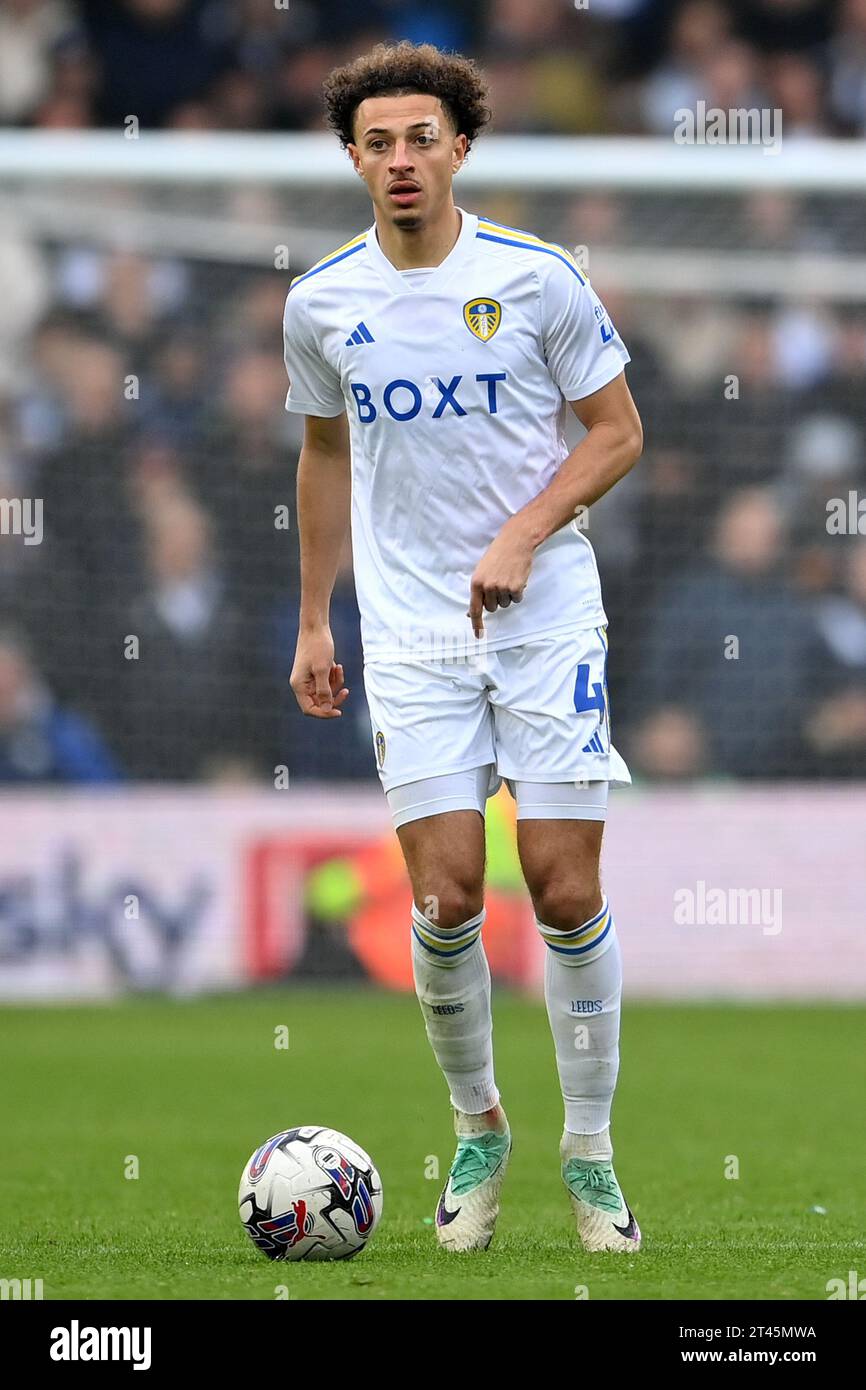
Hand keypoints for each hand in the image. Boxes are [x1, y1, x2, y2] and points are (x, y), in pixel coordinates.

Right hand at [290, 627, 348, 718]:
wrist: (316, 627)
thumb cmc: (317, 646)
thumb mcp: (323, 670)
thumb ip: (324, 691)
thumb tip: (326, 709)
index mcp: (299, 685)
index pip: (310, 709)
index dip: (324, 713)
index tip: (338, 712)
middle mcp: (302, 684)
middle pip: (319, 702)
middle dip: (333, 697)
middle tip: (346, 691)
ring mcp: (308, 678)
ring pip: (325, 692)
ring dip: (335, 684)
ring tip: (338, 669)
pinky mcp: (315, 672)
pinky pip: (327, 682)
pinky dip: (334, 676)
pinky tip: (337, 665)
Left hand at [468, 522, 533, 637]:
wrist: (515, 542)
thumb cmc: (497, 556)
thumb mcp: (482, 572)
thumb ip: (478, 592)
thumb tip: (471, 613)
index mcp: (476, 583)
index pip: (475, 609)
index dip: (476, 624)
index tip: (478, 636)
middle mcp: (488, 587)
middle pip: (492, 608)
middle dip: (496, 600)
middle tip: (500, 583)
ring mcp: (502, 587)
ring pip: (505, 604)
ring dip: (508, 595)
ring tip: (508, 577)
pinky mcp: (516, 587)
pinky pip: (516, 599)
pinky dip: (518, 592)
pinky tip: (516, 578)